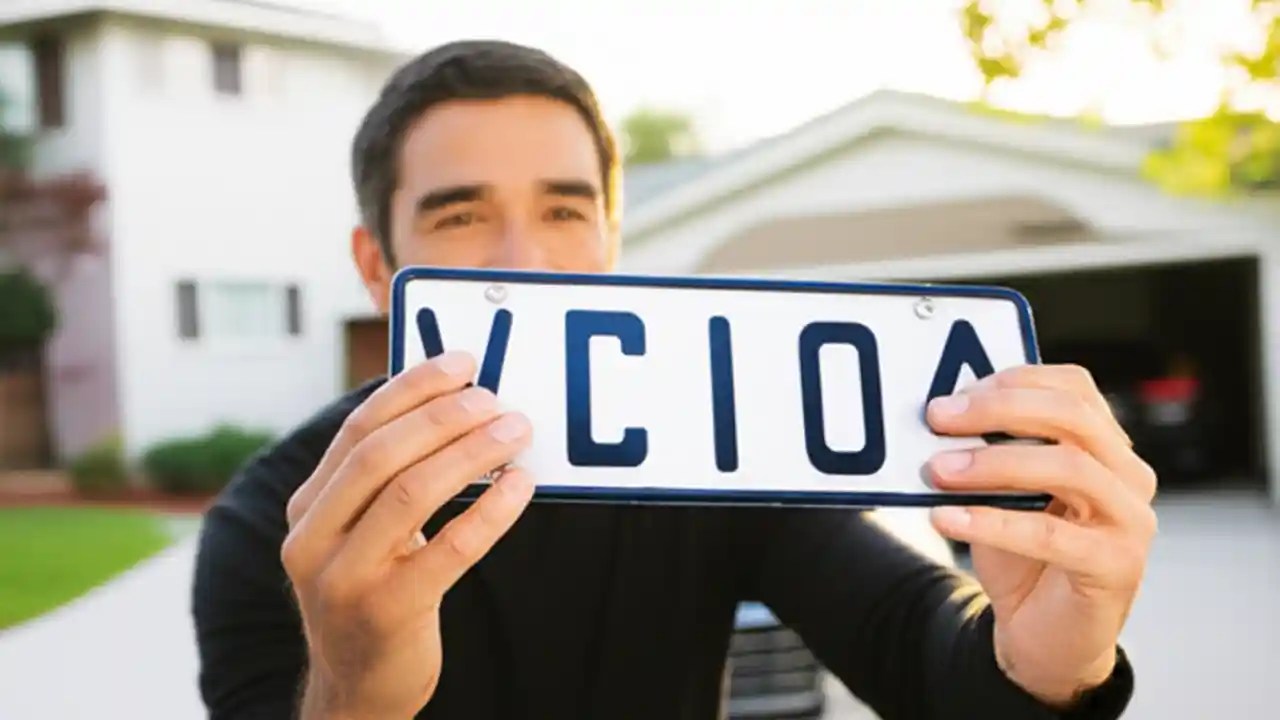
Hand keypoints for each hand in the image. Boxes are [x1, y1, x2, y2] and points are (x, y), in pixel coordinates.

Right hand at [280, 351, 534, 718]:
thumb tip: (455, 403)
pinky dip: (490, 510)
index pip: (357, 429)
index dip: (411, 389)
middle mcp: (312, 538)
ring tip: (516, 432)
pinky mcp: (386, 612)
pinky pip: (448, 549)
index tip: (461, 363)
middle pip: (379, 455)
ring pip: (411, 494)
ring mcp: (344, 578)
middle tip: (496, 399)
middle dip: (444, 417)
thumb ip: (384, 479)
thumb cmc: (373, 591)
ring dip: (472, 454)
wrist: (357, 687)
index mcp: (306, 507)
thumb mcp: (359, 533)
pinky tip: (521, 486)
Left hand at [923, 364, 1156, 707]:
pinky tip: (948, 517)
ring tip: (938, 470)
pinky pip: (1051, 535)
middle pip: (1072, 417)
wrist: (1043, 636)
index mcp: (1105, 446)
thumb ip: (986, 455)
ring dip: (993, 463)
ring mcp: (1130, 519)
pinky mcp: (1115, 565)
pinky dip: (992, 522)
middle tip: (938, 418)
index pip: (1072, 388)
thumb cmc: (1024, 556)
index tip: (955, 394)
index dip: (1013, 381)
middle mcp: (1128, 475)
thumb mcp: (1000, 494)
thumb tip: (940, 417)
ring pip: (1068, 467)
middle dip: (999, 410)